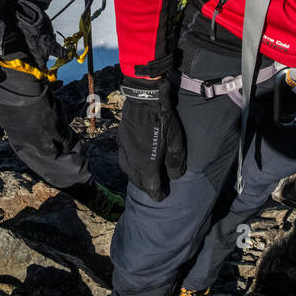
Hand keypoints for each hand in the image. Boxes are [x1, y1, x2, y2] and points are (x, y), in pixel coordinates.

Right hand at [118, 76, 186, 201]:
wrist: (145, 98)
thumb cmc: (163, 119)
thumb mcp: (175, 141)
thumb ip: (174, 161)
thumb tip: (174, 176)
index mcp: (146, 163)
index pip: (150, 186)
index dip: (156, 193)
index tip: (161, 196)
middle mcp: (132, 160)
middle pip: (137, 180)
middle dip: (146, 187)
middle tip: (153, 190)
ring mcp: (124, 149)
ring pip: (128, 171)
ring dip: (136, 178)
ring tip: (143, 180)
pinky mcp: (120, 140)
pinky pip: (123, 159)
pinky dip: (129, 166)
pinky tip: (133, 164)